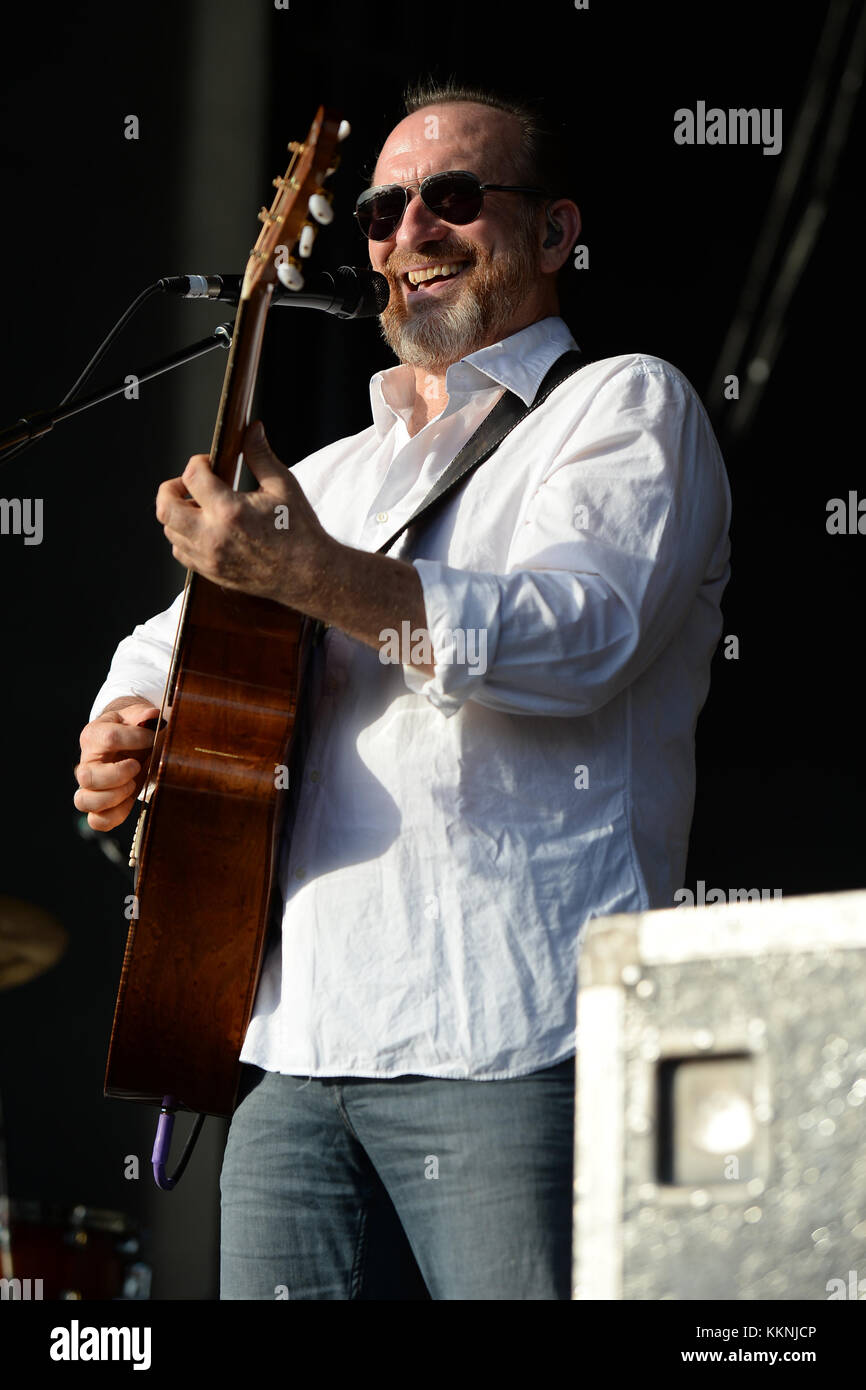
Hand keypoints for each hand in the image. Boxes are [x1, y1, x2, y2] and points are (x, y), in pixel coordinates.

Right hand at [74, 701, 159, 830]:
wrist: (127, 744)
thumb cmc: (132, 730)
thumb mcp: (136, 716)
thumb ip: (144, 715)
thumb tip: (152, 716)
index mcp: (93, 736)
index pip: (109, 738)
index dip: (135, 739)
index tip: (152, 738)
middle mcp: (86, 763)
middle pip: (87, 776)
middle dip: (118, 774)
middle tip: (137, 766)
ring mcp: (88, 787)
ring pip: (84, 801)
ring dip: (114, 797)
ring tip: (132, 785)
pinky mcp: (98, 806)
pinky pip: (97, 821)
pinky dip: (115, 816)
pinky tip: (129, 801)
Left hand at [156, 420, 329, 610]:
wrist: (308, 574)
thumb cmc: (299, 530)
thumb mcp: (283, 486)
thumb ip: (261, 455)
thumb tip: (252, 428)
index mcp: (229, 511)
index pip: (191, 476)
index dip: (197, 462)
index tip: (209, 464)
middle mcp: (212, 537)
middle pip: (165, 507)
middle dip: (171, 488)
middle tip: (189, 484)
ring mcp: (209, 558)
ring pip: (170, 531)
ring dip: (178, 513)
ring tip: (200, 506)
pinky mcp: (211, 573)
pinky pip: (181, 552)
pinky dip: (184, 537)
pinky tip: (204, 528)